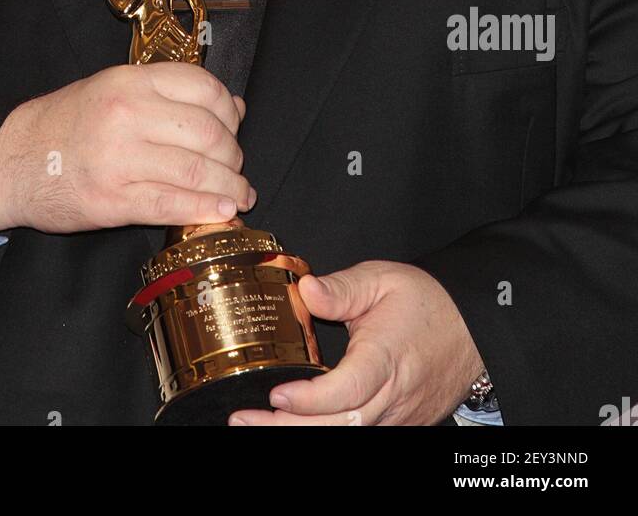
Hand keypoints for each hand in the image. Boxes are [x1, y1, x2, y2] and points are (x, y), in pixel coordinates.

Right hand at [0, 63, 254, 233]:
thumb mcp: (114, 90)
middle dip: (232, 155)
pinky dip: (205, 210)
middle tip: (235, 167)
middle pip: (207, 133)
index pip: (203, 87)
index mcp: (129, 81)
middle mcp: (126, 114)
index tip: (233, 128)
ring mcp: (119, 158)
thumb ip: (170, 95)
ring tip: (238, 194)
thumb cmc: (66, 124)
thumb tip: (234, 106)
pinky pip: (172, 205)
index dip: (229, 112)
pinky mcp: (112, 200)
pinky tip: (222, 212)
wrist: (10, 160)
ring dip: (229, 187)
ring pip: (196, 171)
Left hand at [227, 261, 483, 425]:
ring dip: (299, 431)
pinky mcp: (396, 424)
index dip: (310, 399)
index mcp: (386, 357)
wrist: (471, 330)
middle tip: (242, 419)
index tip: (276, 392)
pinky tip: (290, 424)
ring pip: (345, 435)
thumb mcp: (383, 279)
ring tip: (255, 423)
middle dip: (287, 427)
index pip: (348, 390)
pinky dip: (322, 431)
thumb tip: (306, 289)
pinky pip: (357, 434)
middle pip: (338, 425)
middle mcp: (392, 396)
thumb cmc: (427, 303)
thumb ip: (343, 288)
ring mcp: (396, 416)